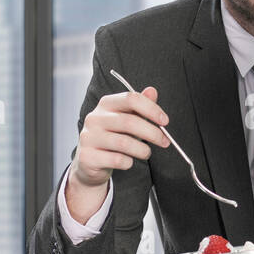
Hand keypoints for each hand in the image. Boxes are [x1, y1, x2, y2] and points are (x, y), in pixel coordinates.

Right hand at [65, 87, 170, 220]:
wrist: (90, 162)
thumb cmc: (112, 137)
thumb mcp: (128, 119)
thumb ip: (140, 106)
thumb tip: (152, 91)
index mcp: (106, 104)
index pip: (131, 99)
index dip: (151, 109)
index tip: (165, 121)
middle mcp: (95, 118)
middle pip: (130, 122)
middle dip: (153, 133)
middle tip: (164, 141)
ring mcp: (89, 137)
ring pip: (124, 143)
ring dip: (142, 150)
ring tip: (146, 153)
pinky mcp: (88, 157)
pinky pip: (116, 160)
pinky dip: (128, 162)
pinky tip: (128, 161)